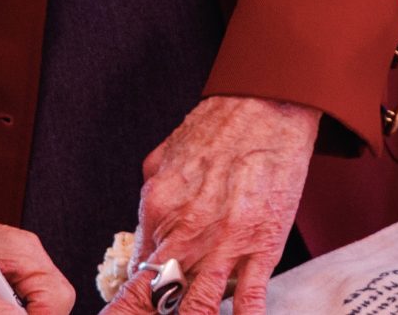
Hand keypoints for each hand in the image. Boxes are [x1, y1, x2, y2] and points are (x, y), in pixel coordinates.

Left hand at [106, 95, 318, 314]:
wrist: (265, 104)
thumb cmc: (221, 125)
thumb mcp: (165, 156)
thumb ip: (152, 196)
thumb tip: (146, 227)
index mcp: (158, 208)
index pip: (136, 275)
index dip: (132, 304)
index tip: (134, 312)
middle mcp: (187, 232)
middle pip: (160, 299)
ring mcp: (226, 243)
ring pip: (199, 307)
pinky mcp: (263, 246)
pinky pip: (250, 299)